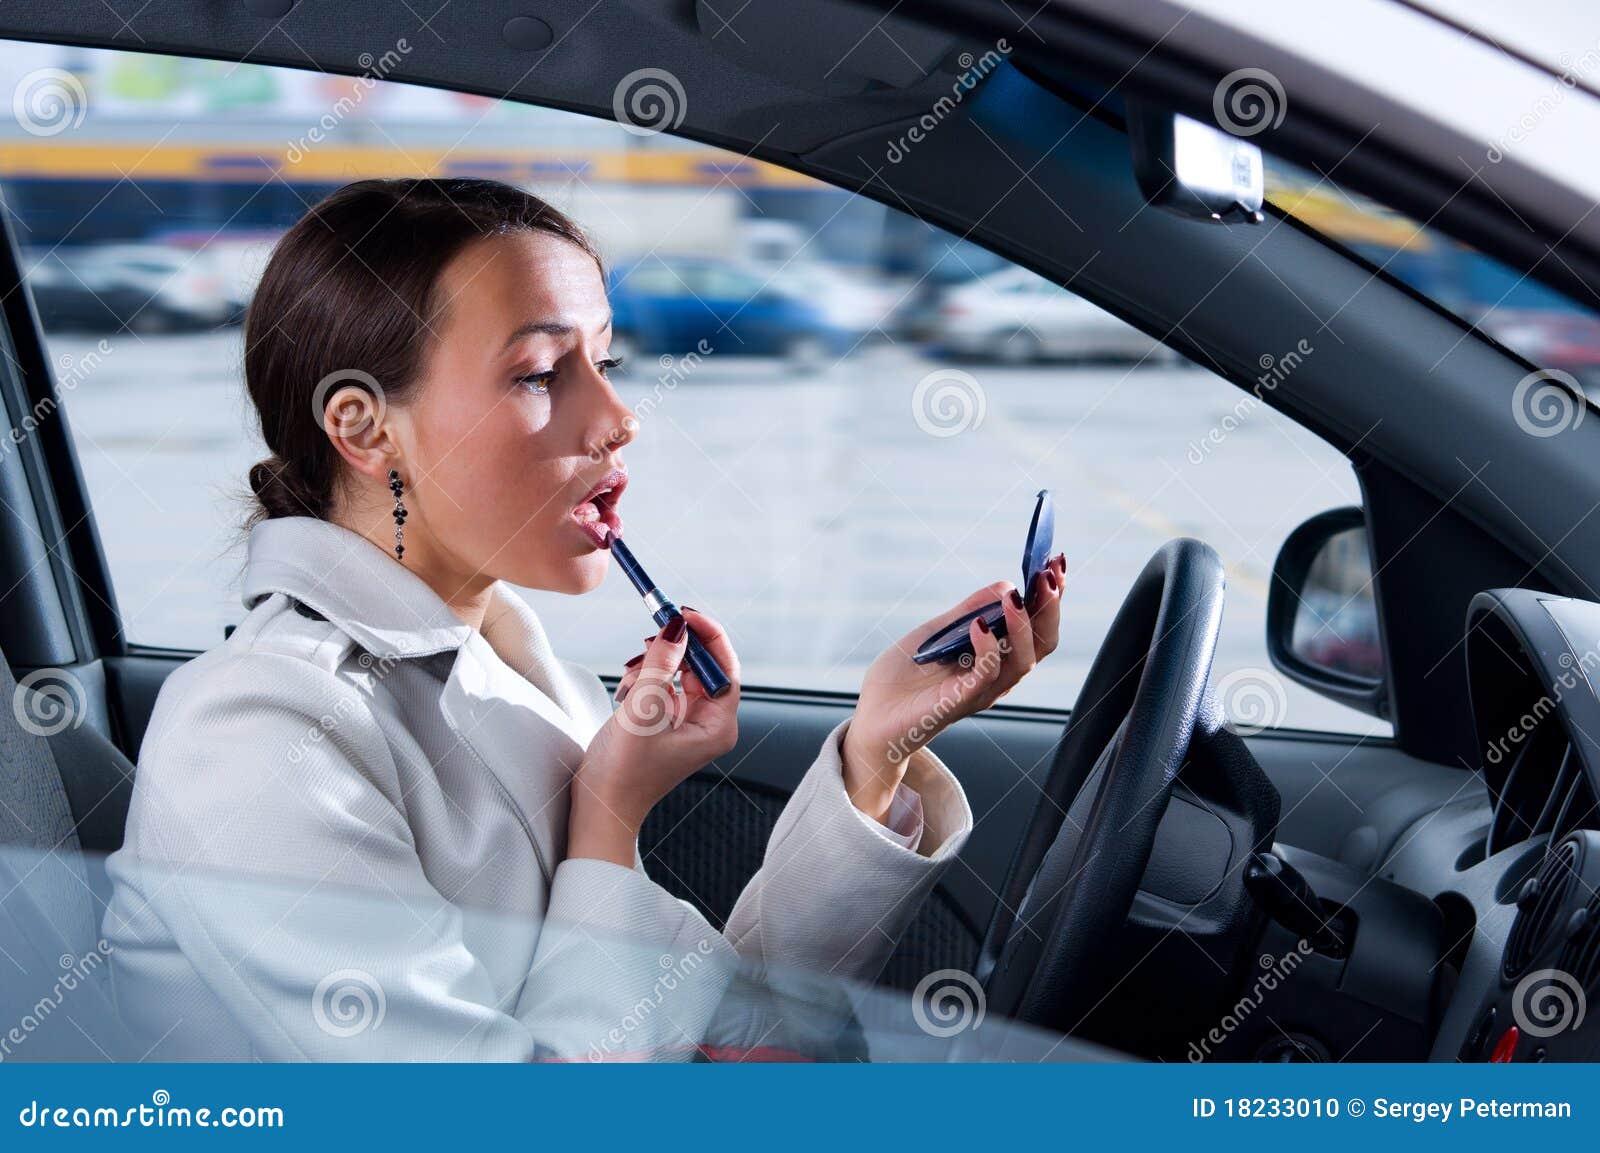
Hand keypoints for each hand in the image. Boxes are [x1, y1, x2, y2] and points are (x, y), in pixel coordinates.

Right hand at [568, 609, 740, 867]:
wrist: (599, 808)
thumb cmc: (623, 773)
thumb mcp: (642, 710)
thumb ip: (661, 664)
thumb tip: (677, 627)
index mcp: (717, 727)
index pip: (724, 669)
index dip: (709, 637)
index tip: (686, 614)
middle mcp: (709, 725)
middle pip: (703, 668)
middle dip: (677, 649)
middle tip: (654, 630)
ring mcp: (688, 724)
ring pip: (681, 674)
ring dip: (657, 665)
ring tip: (633, 673)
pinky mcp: (666, 723)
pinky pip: (664, 686)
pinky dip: (647, 679)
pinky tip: (628, 688)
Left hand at [842, 554, 1065, 821]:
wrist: (872, 716)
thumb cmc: (903, 677)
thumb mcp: (937, 632)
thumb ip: (969, 611)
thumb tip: (1006, 583)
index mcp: (997, 657)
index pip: (1037, 627)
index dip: (1051, 596)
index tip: (1056, 562)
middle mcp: (997, 676)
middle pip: (1042, 644)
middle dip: (1050, 607)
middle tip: (1048, 575)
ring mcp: (980, 691)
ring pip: (1022, 661)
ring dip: (1023, 624)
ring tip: (1015, 597)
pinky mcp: (957, 702)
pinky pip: (985, 676)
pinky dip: (987, 648)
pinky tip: (978, 625)